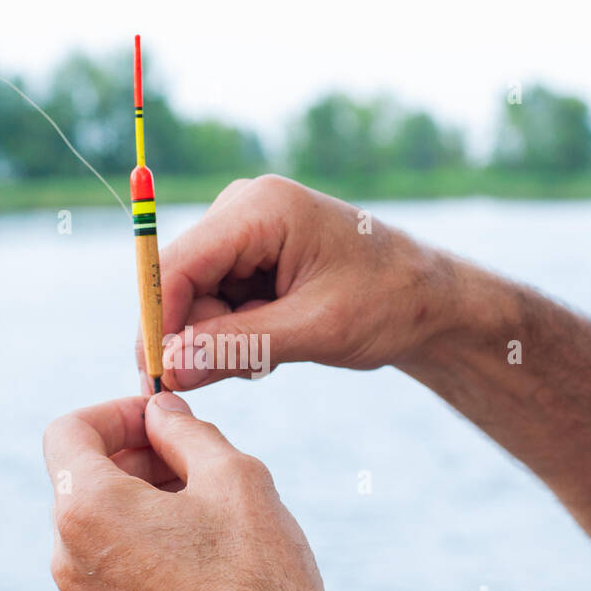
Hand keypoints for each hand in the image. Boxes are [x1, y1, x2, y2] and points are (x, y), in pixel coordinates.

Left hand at [42, 392, 411, 590]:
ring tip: (205, 531)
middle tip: (195, 471)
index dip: (114, 414)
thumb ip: (184, 429)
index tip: (158, 422)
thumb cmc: (262, 577)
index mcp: (88, 509)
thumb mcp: (236, 476)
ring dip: (138, 522)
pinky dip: (139, 576)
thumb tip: (160, 410)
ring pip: (96, 544)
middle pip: (83, 488)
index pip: (67, 432)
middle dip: (133, 466)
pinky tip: (195, 586)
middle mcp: (65, 564)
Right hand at [138, 174, 443, 390]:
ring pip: (194, 301)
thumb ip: (238, 347)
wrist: (431, 301)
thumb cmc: (388, 303)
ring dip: (222, 339)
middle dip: (199, 336)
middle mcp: (242, 209)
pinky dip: (234, 334)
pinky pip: (213, 303)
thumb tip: (170, 369)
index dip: (159, 324)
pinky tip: (275, 341)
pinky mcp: (248, 256)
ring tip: (276, 352)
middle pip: (180, 284)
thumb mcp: (315, 330)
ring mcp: (243, 231)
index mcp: (260, 209)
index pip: (177, 265)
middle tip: (249, 368)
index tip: (160, 381)